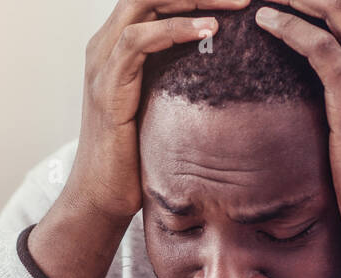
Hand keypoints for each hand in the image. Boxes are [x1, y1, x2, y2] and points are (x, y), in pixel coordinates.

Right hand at [31, 0, 250, 277]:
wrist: (102, 196)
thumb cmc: (136, 155)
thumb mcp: (163, 103)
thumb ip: (180, 73)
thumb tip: (227, 63)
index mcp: (119, 44)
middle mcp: (105, 44)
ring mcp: (102, 63)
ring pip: (144, 2)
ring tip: (237, 3)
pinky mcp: (106, 85)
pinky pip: (137, 41)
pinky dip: (175, 29)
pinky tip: (209, 30)